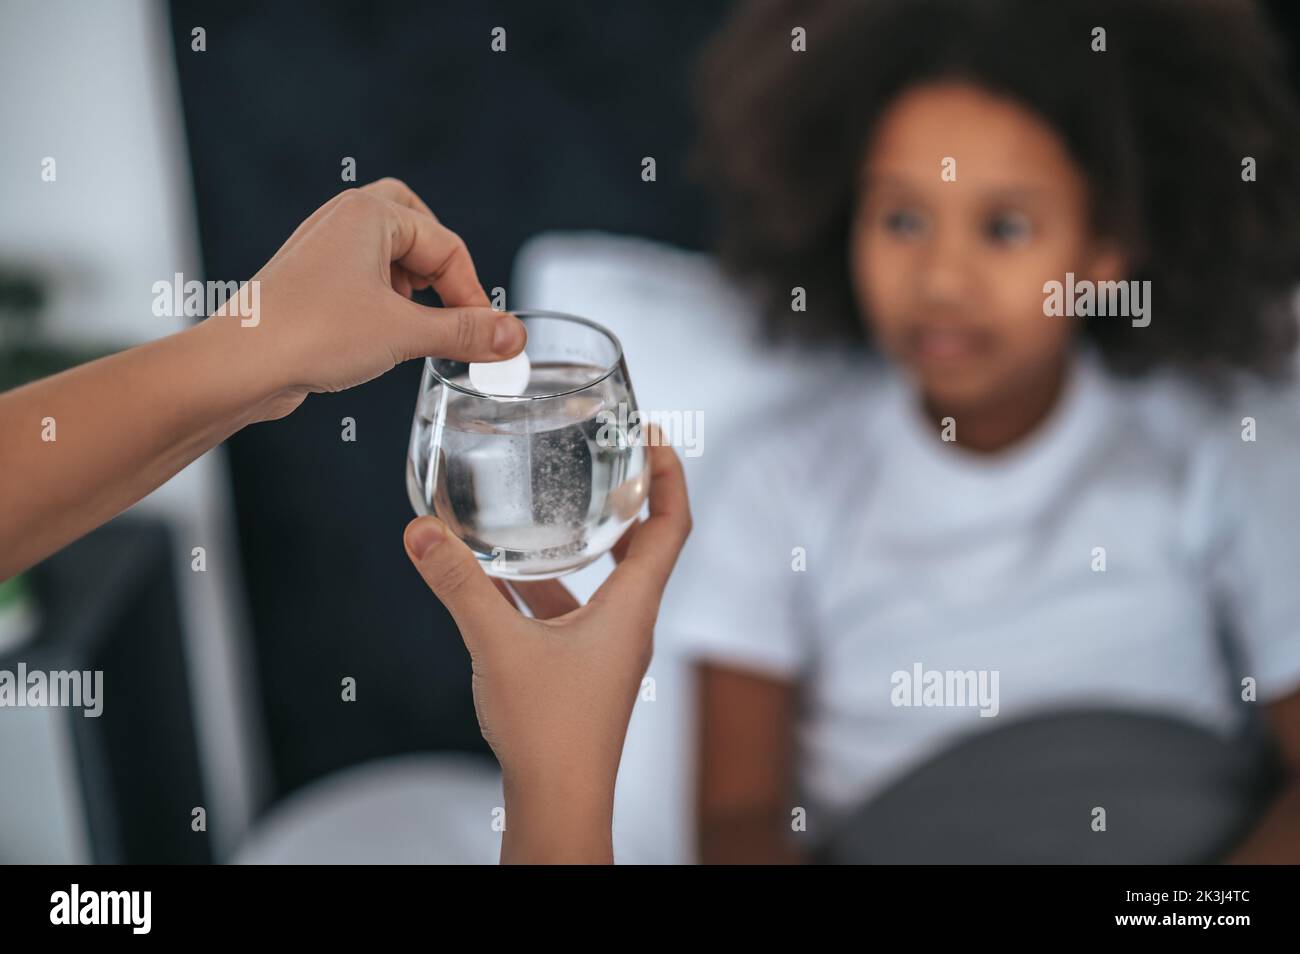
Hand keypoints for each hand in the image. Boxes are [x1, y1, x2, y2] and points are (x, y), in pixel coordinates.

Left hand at [211, 177, 525, 421]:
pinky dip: (387, 301)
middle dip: (441, 267)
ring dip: (414, 287)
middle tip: (454, 304)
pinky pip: (364, 278)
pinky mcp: (311, 283)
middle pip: (415, 225)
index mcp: (369, 213)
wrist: (239, 365)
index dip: (472, 293)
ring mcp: (324, 251)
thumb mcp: (404, 333)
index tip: (485, 334)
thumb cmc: (309, 333)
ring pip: (388, 253)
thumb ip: (465, 332)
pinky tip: (385, 335)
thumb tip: (513, 335)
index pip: (446, 245)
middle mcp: (343, 220)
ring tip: (419, 326)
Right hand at [403, 439, 691, 862]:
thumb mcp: (497, 645)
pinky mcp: (584, 672)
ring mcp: (608, 650)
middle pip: (646, 547)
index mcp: (631, 608)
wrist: (557, 804)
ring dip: (583, 546)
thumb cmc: (549, 732)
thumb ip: (460, 585)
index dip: (670, 477)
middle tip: (605, 462)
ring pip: (604, 582)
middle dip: (630, 501)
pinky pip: (573, 613)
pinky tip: (504, 582)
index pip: (673, 526)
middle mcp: (629, 624)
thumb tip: (422, 532)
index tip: (657, 438)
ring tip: (547, 510)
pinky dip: (549, 590)